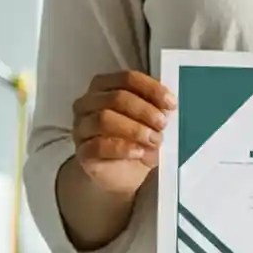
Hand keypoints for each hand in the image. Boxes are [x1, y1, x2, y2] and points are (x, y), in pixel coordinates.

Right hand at [71, 70, 176, 194]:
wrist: (118, 173)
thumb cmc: (134, 139)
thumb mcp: (148, 121)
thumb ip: (155, 110)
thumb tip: (167, 107)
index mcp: (105, 86)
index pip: (127, 78)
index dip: (151, 88)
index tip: (171, 103)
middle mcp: (88, 103)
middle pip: (116, 97)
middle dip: (144, 110)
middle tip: (162, 124)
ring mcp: (81, 127)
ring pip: (104, 119)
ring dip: (135, 129)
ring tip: (154, 140)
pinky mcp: (82, 152)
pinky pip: (97, 146)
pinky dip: (122, 148)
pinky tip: (139, 152)